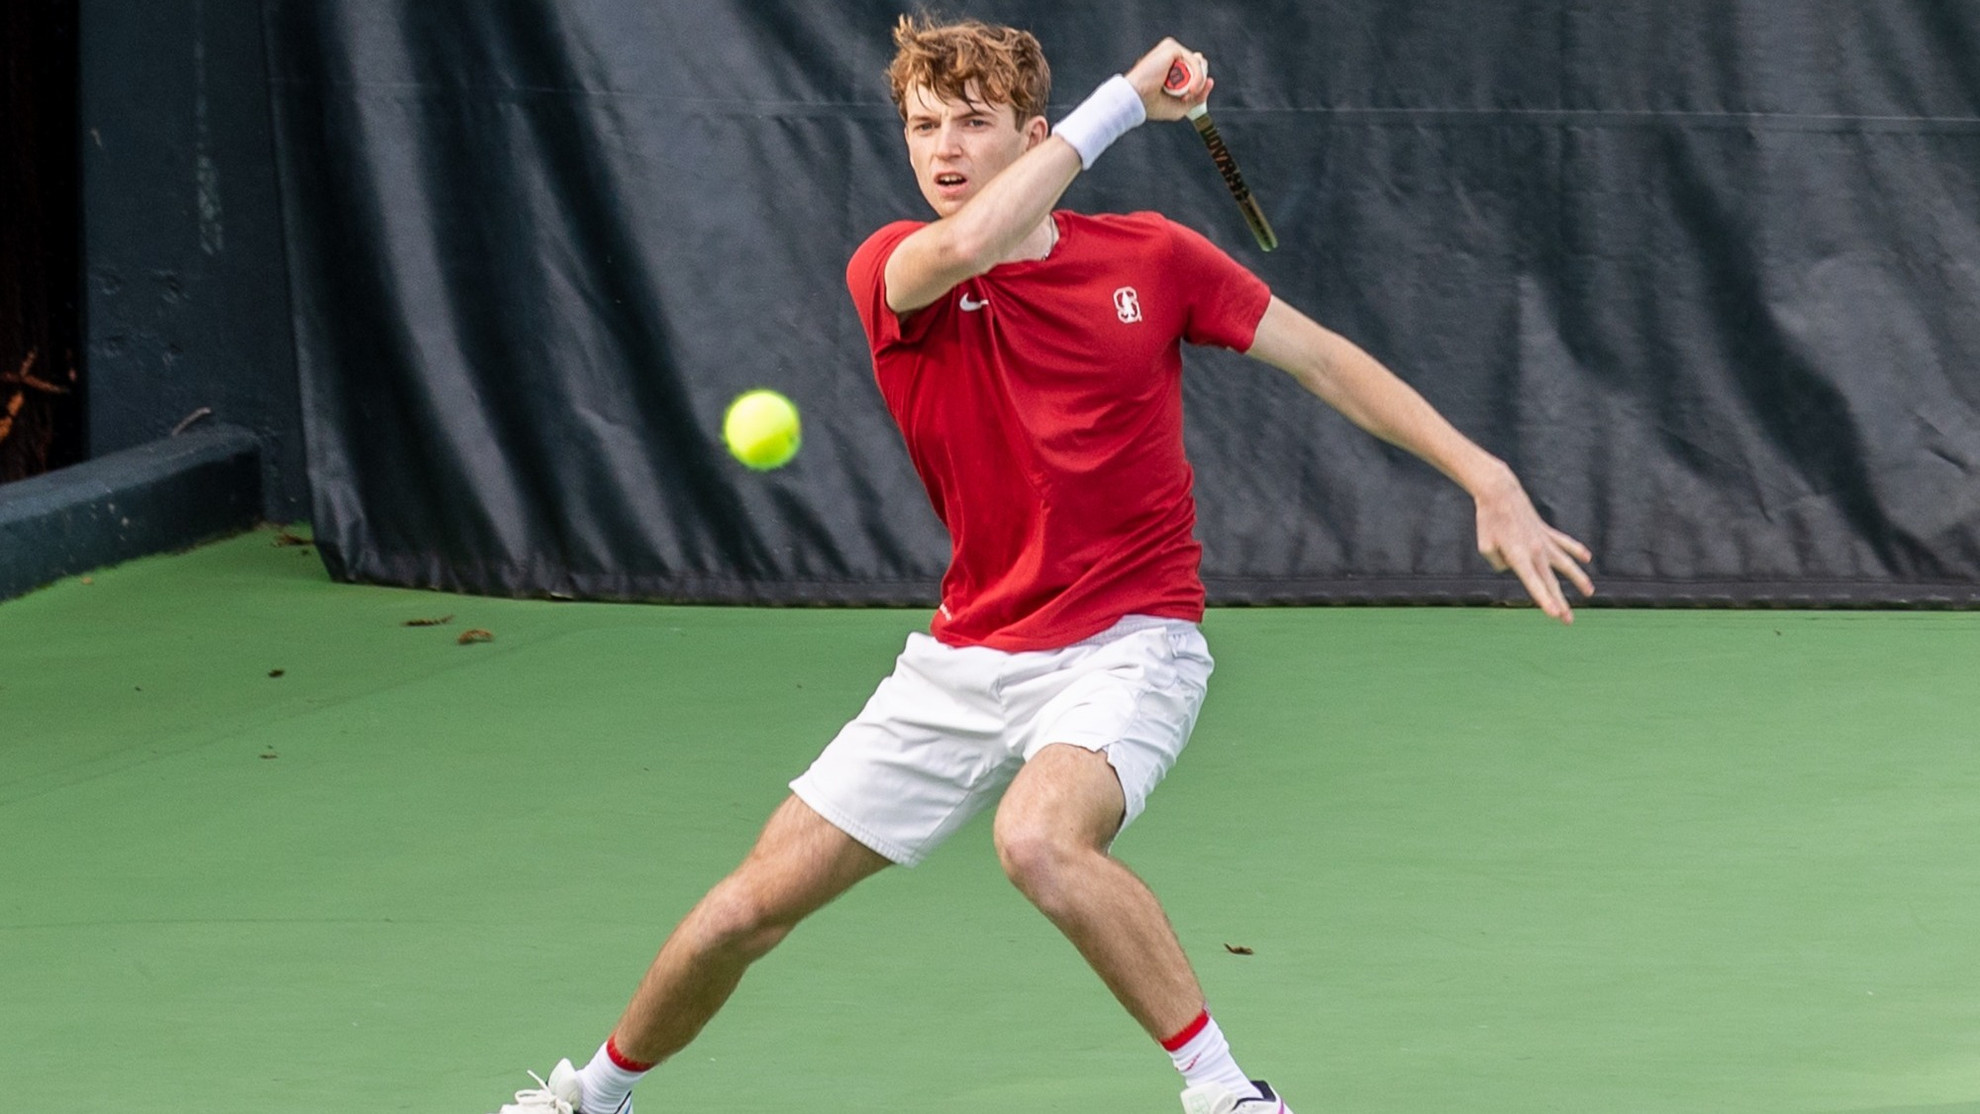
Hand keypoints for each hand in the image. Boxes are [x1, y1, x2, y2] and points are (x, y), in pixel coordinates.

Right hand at [1125, 38, 1212, 121]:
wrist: (1137, 100)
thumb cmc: (1153, 105)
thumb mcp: (1181, 106)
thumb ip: (1197, 97)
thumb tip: (1211, 81)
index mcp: (1170, 66)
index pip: (1195, 68)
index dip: (1198, 82)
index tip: (1190, 96)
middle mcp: (1170, 56)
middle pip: (1199, 63)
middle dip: (1199, 81)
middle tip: (1187, 96)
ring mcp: (1170, 50)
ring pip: (1198, 63)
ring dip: (1197, 82)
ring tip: (1184, 94)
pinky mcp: (1171, 48)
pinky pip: (1194, 62)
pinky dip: (1197, 77)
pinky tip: (1189, 88)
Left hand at [1472, 471, 1594, 623]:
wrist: (1500, 492)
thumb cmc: (1488, 521)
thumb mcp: (1485, 547)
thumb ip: (1498, 564)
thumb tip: (1513, 566)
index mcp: (1519, 556)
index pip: (1533, 583)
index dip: (1544, 600)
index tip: (1554, 614)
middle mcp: (1535, 551)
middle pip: (1550, 581)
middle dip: (1560, 603)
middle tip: (1568, 622)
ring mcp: (1544, 541)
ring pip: (1566, 563)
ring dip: (1578, 579)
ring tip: (1589, 593)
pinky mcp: (1546, 531)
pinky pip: (1564, 542)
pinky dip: (1576, 549)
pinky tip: (1587, 558)